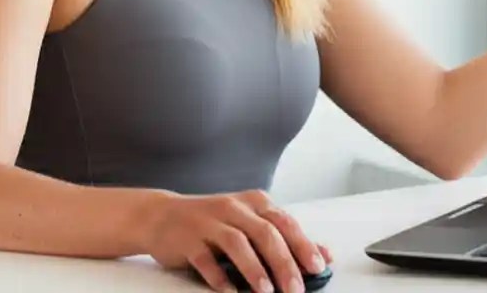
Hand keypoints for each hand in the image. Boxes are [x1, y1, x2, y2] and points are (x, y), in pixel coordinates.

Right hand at [138, 188, 332, 292]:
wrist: (162, 215)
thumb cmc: (214, 221)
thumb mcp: (251, 222)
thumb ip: (285, 237)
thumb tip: (324, 254)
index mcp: (254, 202)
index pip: (285, 223)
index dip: (303, 244)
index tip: (317, 267)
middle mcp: (233, 208)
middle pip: (266, 233)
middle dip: (283, 263)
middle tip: (295, 289)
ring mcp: (209, 222)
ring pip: (237, 243)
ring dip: (254, 269)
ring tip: (266, 291)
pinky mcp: (188, 238)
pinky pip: (206, 259)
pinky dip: (219, 277)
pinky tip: (230, 291)